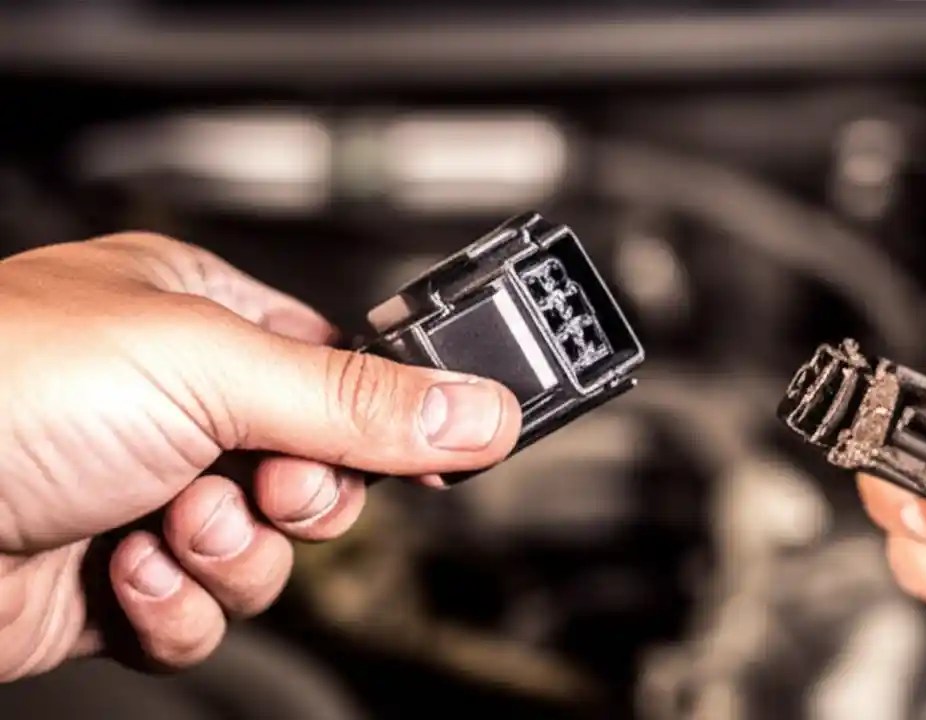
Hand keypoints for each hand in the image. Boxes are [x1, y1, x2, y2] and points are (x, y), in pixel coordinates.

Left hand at [0, 233, 521, 680]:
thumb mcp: (210, 369)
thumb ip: (358, 400)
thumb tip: (478, 410)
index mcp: (203, 320)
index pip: (344, 370)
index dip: (394, 414)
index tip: (444, 446)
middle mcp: (178, 408)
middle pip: (320, 474)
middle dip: (296, 496)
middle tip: (262, 481)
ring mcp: (148, 498)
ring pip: (271, 556)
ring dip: (229, 555)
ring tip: (165, 525)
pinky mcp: (119, 587)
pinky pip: (207, 614)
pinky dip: (176, 607)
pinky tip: (121, 573)